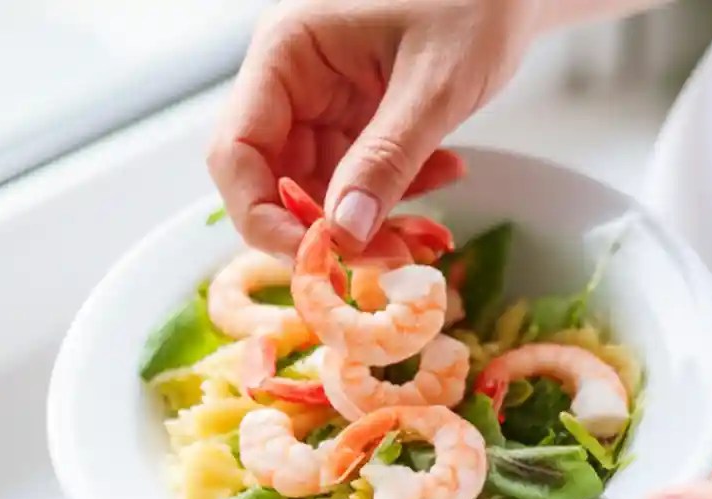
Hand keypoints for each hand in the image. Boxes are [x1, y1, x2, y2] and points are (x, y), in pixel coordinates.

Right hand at [207, 0, 541, 256]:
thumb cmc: (475, 3)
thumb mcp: (434, 85)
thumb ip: (388, 158)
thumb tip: (343, 234)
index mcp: (286, 55)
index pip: (236, 152)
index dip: (262, 217)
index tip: (315, 261)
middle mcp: (292, 82)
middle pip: (273, 181)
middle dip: (327, 230)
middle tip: (389, 257)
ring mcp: (323, 102)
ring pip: (319, 190)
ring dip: (367, 222)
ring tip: (427, 228)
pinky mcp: (357, 119)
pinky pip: (357, 179)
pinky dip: (395, 194)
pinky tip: (447, 174)